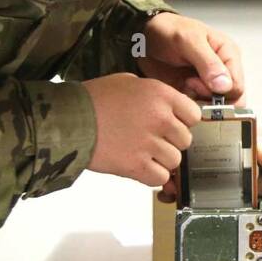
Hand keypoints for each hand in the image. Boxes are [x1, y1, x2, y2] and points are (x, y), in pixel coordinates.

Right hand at [82, 73, 199, 186]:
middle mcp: (160, 118)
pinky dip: (151, 176)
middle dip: (171, 142)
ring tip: (142, 152)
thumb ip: (155, 94)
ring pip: (175, 161)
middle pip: (186, 140)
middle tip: (152, 139)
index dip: (183, 122)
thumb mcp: (128, 82)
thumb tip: (172, 108)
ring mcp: (149, 143)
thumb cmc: (93, 100)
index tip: (173, 124)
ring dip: (161, 160)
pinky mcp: (136, 165)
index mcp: (161, 94)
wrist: (67, 120)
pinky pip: (160, 178)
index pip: (194, 115)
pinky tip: (139, 166)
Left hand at [137, 12, 245, 103]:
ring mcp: (209, 83)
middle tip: (190, 84)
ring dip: (198, 101)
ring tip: (184, 84)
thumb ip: (208, 62)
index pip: (237, 86)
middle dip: (209, 98)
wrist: (144, 37)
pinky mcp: (195, 91)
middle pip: (229, 100)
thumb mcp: (188, 40)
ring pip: (215, 107)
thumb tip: (225, 85)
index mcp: (229, 54)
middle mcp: (223, 70)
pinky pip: (199, 107)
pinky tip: (180, 89)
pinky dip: (189, 103)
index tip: (198, 82)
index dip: (220, 92)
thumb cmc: (168, 31)